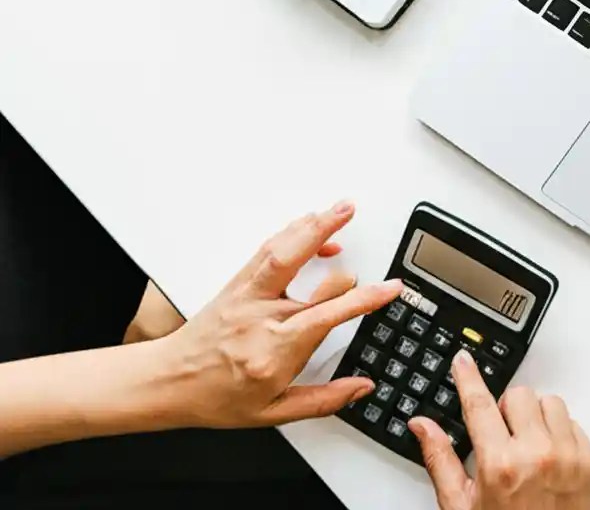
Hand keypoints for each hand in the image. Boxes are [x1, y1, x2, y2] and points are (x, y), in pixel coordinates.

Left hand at [157, 201, 401, 427]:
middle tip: (363, 236)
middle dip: (337, 248)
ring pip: (281, 252)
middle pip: (305, 275)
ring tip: (340, 208)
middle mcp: (260, 318)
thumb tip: (360, 387)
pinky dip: (292, 234)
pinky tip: (310, 228)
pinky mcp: (237, 284)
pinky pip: (267, 251)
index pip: (327, 316)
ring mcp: (247, 296)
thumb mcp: (273, 412)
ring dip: (313, 226)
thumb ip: (323, 400)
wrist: (168, 383)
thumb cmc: (216, 398)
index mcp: (274, 352)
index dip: (363, 299)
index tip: (389, 289)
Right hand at [410, 351, 589, 509]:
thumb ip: (441, 459)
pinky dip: (560, 433)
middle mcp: (537, 455)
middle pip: (518, 395)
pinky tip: (548, 457)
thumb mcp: (462, 506)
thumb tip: (423, 426)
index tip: (464, 361)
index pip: (479, 403)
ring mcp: (568, 457)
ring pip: (550, 403)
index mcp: (500, 464)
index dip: (468, 377)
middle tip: (501, 434)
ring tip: (527, 445)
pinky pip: (574, 424)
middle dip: (506, 409)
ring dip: (536, 417)